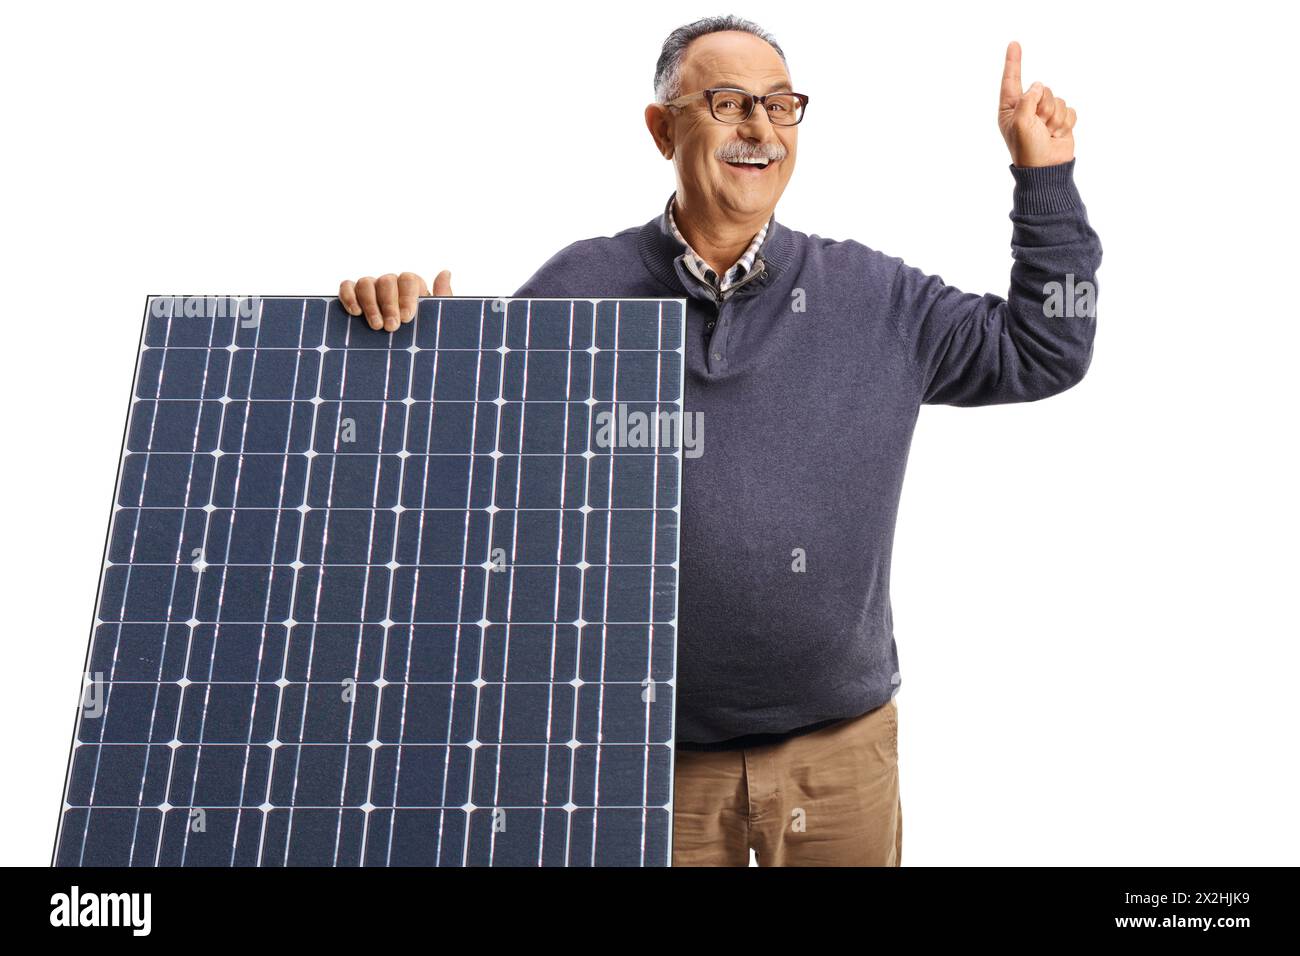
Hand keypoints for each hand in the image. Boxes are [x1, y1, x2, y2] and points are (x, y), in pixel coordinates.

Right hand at [339, 269, 452, 330]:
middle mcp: (390, 284)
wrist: (402, 356)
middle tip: (392, 327)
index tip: (407, 319)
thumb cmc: (421, 337)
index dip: (407, 297)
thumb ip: (442, 296)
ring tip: (376, 326)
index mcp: (411, 287)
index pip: (408, 280)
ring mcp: (370, 288)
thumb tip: (445, 272)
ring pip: (366, 283)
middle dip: (389, 305)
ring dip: (370, 304)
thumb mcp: (435, 320)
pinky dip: (349, 296)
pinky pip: (346, 286)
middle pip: (387, 281)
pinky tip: (355, 313)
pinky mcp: (352, 295)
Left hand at [998, 41, 1075, 167]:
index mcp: (1010, 109)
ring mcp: (1044, 114)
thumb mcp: (1020, 122)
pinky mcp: (1060, 120)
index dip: (1013, 62)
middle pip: (1042, 89)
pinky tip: (1057, 135)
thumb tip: (1038, 85)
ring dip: (1055, 118)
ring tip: (1048, 134)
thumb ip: (1027, 99)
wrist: (1047, 169)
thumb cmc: (1028, 149)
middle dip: (1044, 107)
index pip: (1012, 81)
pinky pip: (1069, 109)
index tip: (1014, 44)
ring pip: (1057, 99)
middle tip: (1039, 127)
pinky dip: (1066, 123)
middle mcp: (1027, 109)